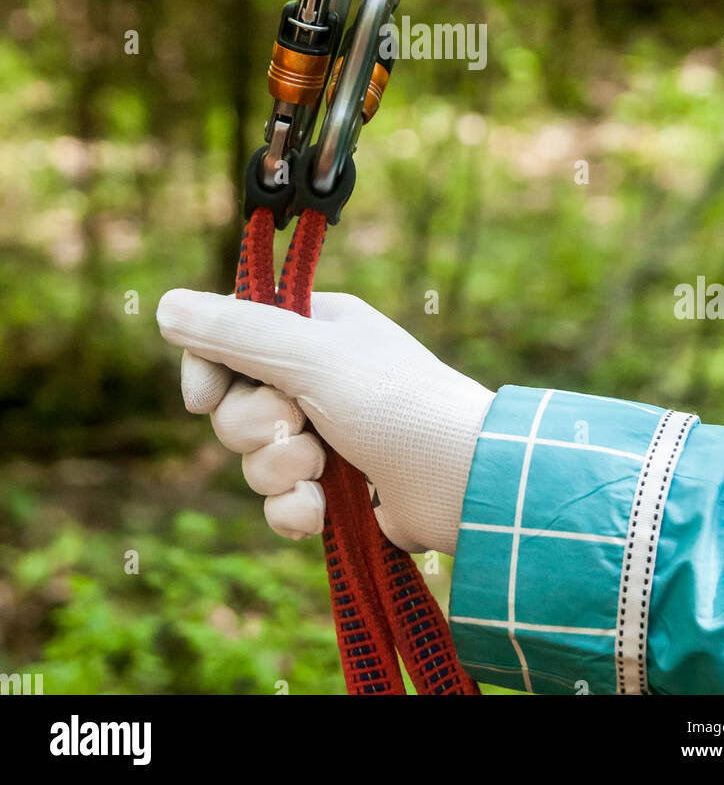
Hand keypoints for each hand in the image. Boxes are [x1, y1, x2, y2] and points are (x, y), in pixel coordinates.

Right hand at [156, 289, 493, 555]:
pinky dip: (293, 511)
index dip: (207, 371)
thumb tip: (163, 305)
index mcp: (315, 327)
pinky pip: (279, 501)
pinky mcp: (336, 487)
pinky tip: (319, 514)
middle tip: (300, 427)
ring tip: (323, 470)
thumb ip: (236, 332)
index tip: (203, 400)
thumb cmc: (395, 404)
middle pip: (234, 404)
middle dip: (256, 429)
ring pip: (254, 457)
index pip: (229, 336)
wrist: (463, 484)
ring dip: (280, 471)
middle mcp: (317, 374)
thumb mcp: (311, 356)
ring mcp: (327, 431)